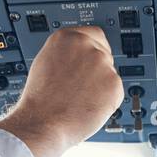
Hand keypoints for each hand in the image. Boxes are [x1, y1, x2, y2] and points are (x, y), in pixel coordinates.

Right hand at [0, 25, 123, 156]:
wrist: (42, 122)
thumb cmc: (40, 100)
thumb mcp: (46, 62)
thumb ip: (66, 54)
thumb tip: (78, 57)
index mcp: (66, 37)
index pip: (94, 34)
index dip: (94, 50)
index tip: (93, 61)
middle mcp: (85, 45)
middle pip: (104, 54)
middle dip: (97, 71)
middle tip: (82, 88)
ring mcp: (101, 63)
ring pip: (110, 74)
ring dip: (101, 87)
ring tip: (80, 100)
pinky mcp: (114, 84)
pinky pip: (115, 92)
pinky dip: (107, 102)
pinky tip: (88, 107)